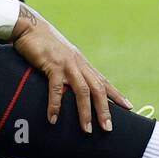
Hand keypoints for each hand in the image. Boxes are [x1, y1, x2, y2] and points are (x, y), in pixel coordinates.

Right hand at [9, 7, 130, 131]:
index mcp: (82, 64)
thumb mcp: (62, 59)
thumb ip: (70, 73)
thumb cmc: (45, 45)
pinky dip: (55, 104)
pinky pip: (56, 88)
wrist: (30, 27)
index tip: (129, 108)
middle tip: (108, 128)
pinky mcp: (52, 64)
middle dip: (104, 109)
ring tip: (87, 130)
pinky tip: (53, 118)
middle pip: (97, 88)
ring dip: (85, 111)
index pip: (103, 81)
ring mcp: (67, 64)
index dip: (116, 95)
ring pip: (82, 90)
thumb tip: (72, 92)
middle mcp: (79, 64)